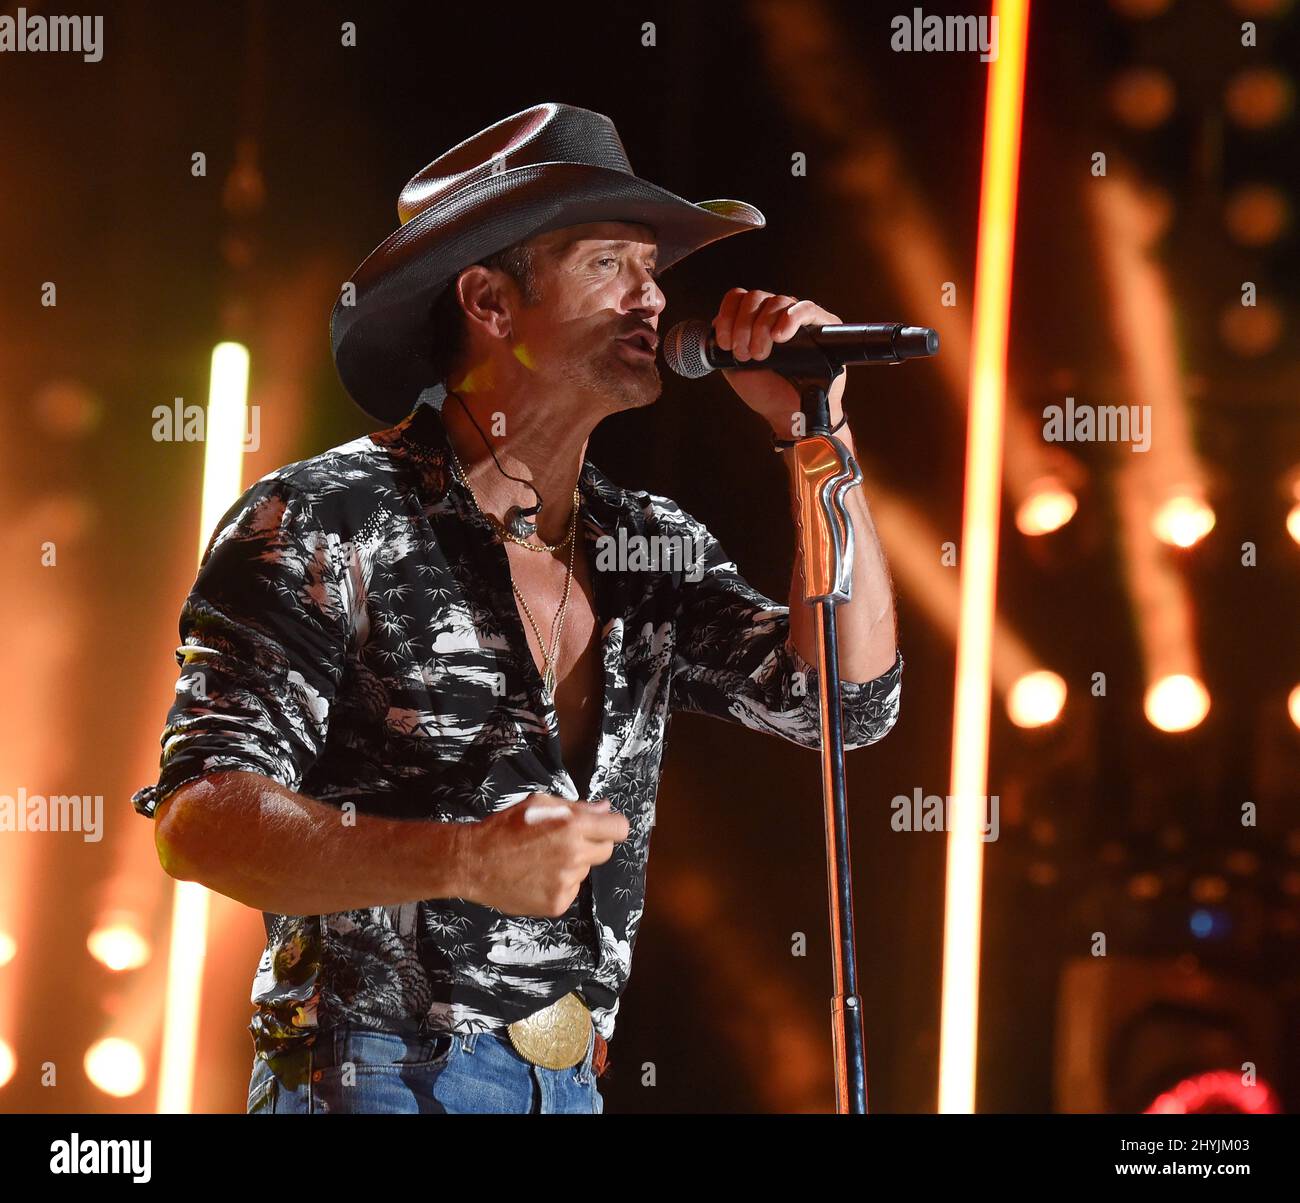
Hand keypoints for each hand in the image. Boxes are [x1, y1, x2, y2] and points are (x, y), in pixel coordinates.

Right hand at [459, 794, 629, 916]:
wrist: (474, 862)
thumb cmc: (505, 827)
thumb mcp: (540, 804)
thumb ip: (577, 807)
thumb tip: (606, 808)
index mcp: (573, 826)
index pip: (619, 828)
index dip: (612, 826)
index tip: (604, 827)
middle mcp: (575, 854)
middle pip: (606, 851)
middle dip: (593, 844)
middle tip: (566, 842)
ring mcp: (567, 882)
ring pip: (585, 871)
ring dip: (572, 865)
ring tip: (542, 860)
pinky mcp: (558, 903)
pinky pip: (571, 890)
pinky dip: (559, 884)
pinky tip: (537, 877)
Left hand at [711, 288, 846, 437]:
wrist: (789, 413)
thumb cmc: (766, 391)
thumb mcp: (734, 368)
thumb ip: (723, 347)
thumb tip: (717, 323)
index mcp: (754, 320)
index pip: (737, 298)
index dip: (727, 316)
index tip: (725, 343)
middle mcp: (775, 314)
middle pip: (755, 297)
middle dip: (743, 326)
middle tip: (745, 354)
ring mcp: (797, 318)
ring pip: (777, 302)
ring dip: (762, 327)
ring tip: (761, 355)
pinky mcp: (821, 325)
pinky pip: (806, 308)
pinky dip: (790, 318)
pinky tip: (780, 336)